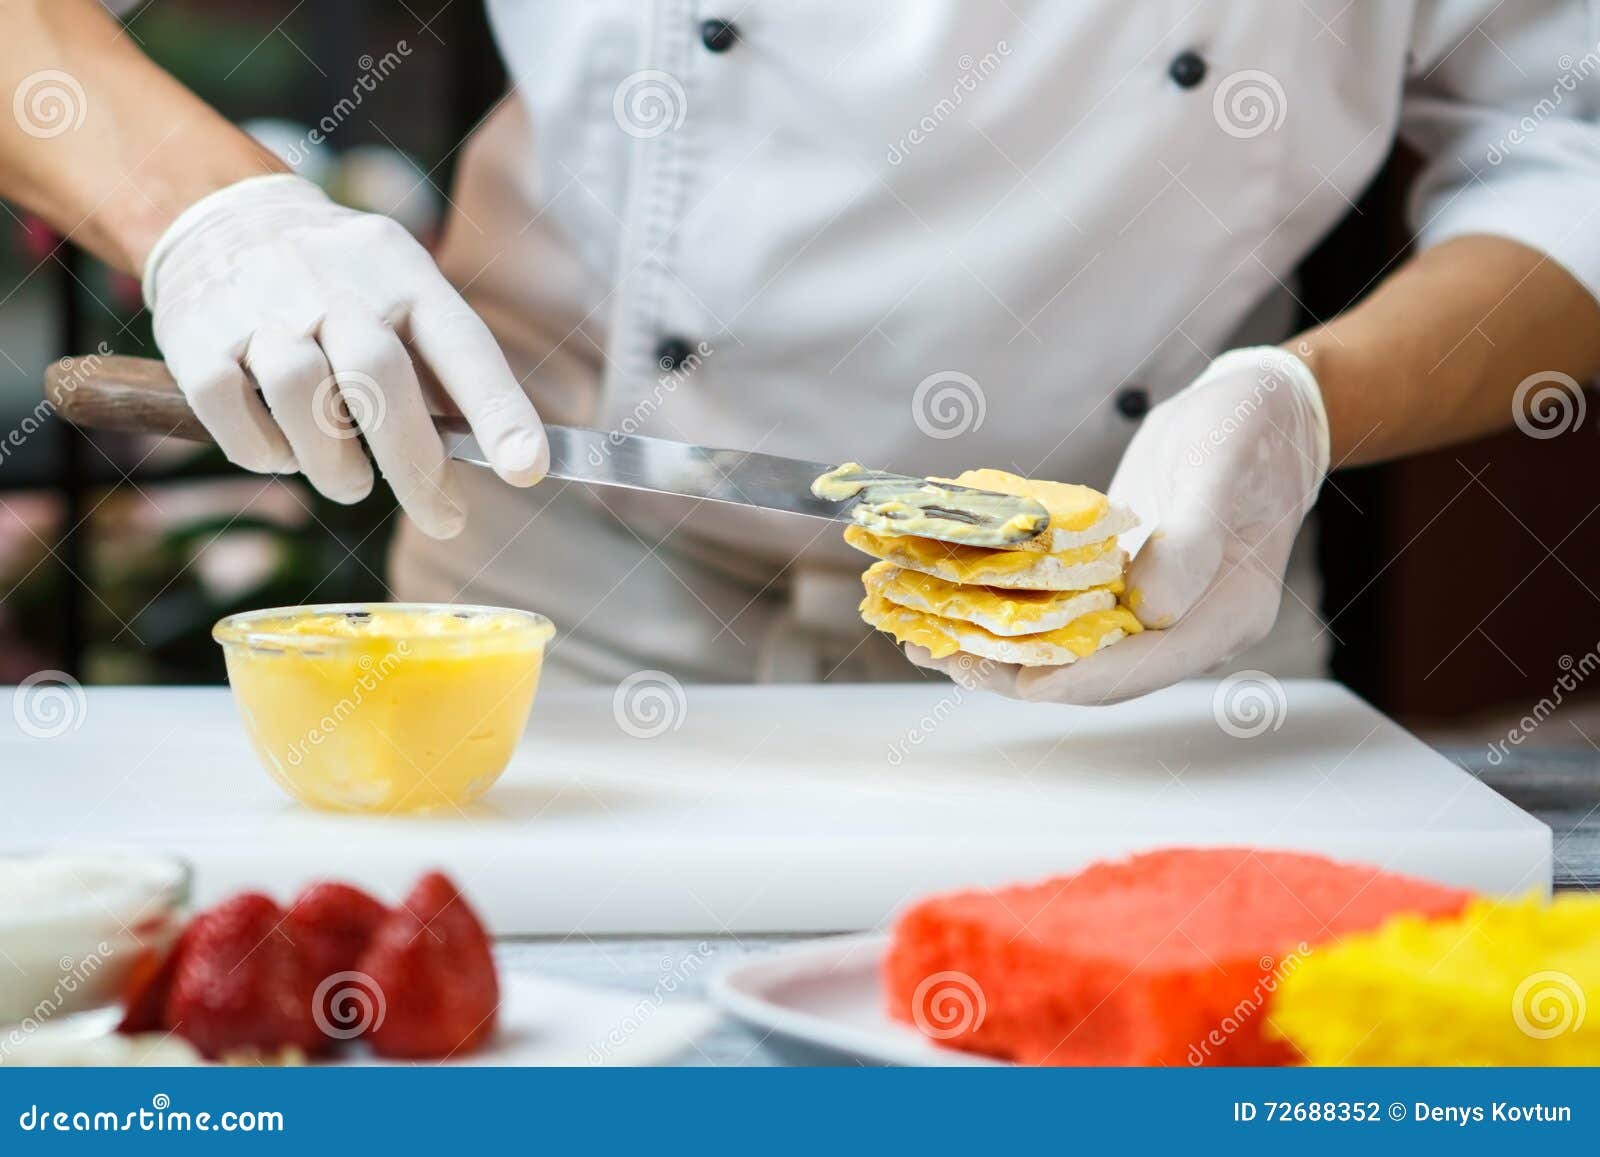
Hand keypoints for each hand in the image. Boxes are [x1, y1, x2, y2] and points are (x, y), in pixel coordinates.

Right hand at [142, 173, 547, 537]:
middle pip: (378, 375)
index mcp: (401, 271)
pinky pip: (231, 409)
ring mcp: (258, 303)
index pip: (461, 343)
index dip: (498, 410)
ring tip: (350, 481)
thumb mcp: (402, 298)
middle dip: (416, 464)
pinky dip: (265, 451)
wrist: (223, 218)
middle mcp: (332, 280)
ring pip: (301, 394)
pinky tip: (285, 453)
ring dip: (334, 463)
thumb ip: (441, 373)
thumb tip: (496, 462)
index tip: (527, 470)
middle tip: (444, 518)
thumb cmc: (341, 288)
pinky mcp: (195, 335)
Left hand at [908, 346, 1329, 702]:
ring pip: (1068, 650)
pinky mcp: (1120, 589)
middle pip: (1093, 672)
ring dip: (998, 647)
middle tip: (941, 655)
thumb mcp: (1223, 467)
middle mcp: (1185, 628)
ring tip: (924, 639)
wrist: (1261, 415)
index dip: (1081, 679)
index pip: (1147, 667)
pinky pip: (1061, 614)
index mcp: (1224, 616)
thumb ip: (1194, 538)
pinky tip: (953, 603)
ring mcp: (1151, 613)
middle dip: (1016, 670)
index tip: (1021, 681)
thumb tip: (1151, 607)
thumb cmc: (1251, 431)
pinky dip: (1010, 612)